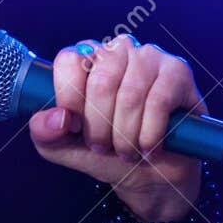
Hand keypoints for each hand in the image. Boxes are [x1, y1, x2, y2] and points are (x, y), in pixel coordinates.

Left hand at [28, 34, 205, 221]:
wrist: (151, 172)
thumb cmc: (107, 150)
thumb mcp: (65, 147)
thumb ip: (45, 133)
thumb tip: (56, 118)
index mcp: (85, 58)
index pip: (69, 61)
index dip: (70, 100)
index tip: (76, 128)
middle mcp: (117, 50)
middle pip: (101, 82)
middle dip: (99, 127)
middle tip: (103, 146)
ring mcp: (150, 56)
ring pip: (130, 95)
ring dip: (125, 136)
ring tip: (126, 152)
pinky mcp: (177, 72)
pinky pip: (158, 102)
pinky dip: (149, 135)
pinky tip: (148, 148)